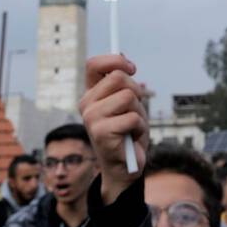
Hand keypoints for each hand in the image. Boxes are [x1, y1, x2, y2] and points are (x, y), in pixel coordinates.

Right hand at [80, 54, 149, 203]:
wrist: (125, 165)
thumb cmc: (128, 132)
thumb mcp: (127, 104)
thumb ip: (123, 84)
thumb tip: (126, 60)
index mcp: (91, 93)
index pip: (94, 64)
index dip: (116, 60)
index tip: (132, 69)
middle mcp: (86, 104)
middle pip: (119, 77)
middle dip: (137, 91)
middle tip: (134, 110)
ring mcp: (91, 118)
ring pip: (129, 97)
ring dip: (139, 112)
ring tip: (132, 126)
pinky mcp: (100, 133)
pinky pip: (133, 118)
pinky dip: (140, 128)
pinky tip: (131, 138)